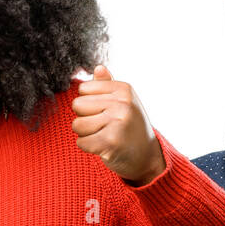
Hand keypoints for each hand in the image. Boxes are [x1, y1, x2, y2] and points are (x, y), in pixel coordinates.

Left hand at [71, 64, 165, 184]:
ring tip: (104, 136)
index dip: (89, 103)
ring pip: (77, 125)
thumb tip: (97, 68)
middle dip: (86, 118)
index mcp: (123, 89)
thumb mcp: (124, 102)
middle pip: (77, 105)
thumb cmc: (130, 128)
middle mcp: (122, 103)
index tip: (106, 113)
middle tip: (105, 127)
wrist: (147, 157)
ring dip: (86, 134)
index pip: (83, 89)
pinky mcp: (111, 142)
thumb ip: (108, 86)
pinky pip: (81, 142)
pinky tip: (104, 147)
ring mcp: (117, 122)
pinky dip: (88, 147)